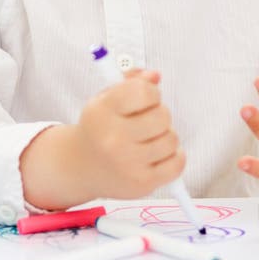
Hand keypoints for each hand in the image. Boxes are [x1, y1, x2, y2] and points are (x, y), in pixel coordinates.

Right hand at [73, 68, 185, 199]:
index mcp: (102, 111)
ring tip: (150, 138)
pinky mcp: (142, 183)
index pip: (143, 91)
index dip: (151, 92)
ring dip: (166, 136)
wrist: (81, 166)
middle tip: (148, 119)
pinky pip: (177, 164)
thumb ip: (131, 81)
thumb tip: (155, 76)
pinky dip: (174, 156)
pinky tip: (159, 153)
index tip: (146, 97)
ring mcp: (127, 163)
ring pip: (171, 139)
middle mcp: (112, 138)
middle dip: (160, 114)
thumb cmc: (100, 126)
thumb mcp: (107, 98)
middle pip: (162, 116)